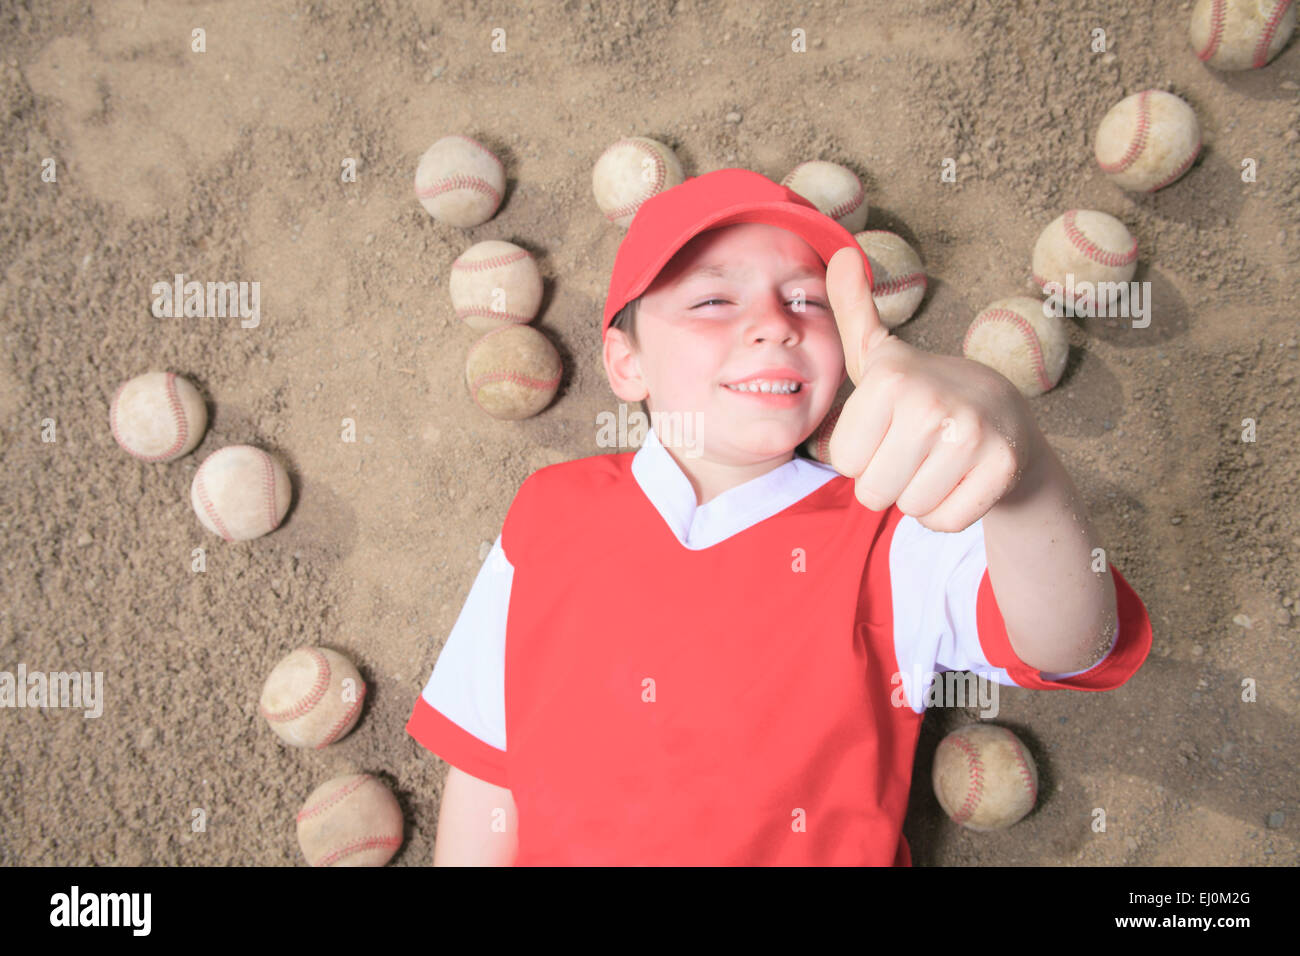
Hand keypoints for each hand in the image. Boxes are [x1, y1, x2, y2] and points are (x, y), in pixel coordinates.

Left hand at [823, 246, 1039, 532]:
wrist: (1008, 418)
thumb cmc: (925, 392)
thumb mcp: (882, 355)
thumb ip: (853, 311)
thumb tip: (840, 255)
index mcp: (890, 376)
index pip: (843, 461)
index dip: (863, 455)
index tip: (889, 428)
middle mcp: (930, 401)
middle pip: (873, 491)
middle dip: (889, 480)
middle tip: (914, 449)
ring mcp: (971, 435)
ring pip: (910, 509)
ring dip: (919, 496)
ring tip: (937, 462)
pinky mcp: (1001, 468)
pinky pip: (946, 522)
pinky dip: (949, 513)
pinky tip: (960, 481)